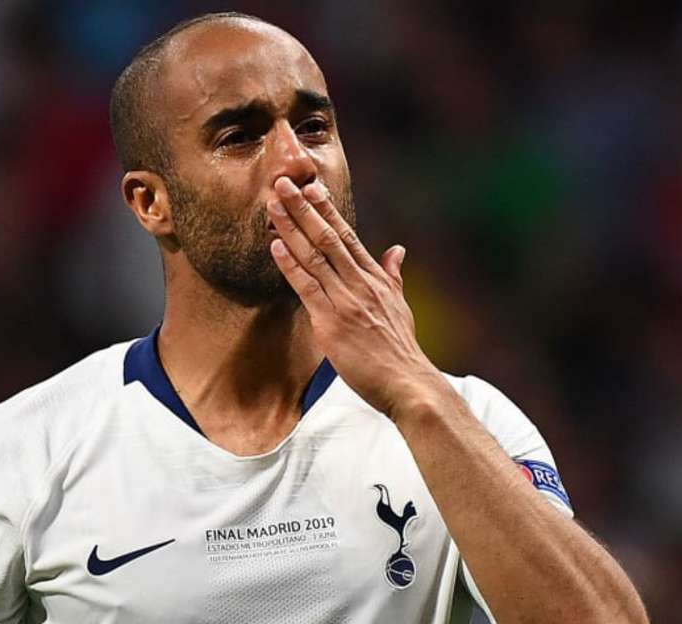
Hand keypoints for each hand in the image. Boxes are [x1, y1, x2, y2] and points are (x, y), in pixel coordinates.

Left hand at [267, 176, 445, 418]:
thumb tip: (397, 249)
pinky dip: (291, 265)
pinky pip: (308, 287)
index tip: (311, 188)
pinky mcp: (332, 323)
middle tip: (283, 183)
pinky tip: (276, 246)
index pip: (348, 236)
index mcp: (376, 278)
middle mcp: (361, 283)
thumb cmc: (401, 350)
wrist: (408, 383)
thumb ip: (394, 275)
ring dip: (291, 228)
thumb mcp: (401, 306)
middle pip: (328, 237)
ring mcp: (346, 301)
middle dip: (303, 209)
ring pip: (315, 256)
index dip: (328, 211)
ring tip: (273, 205)